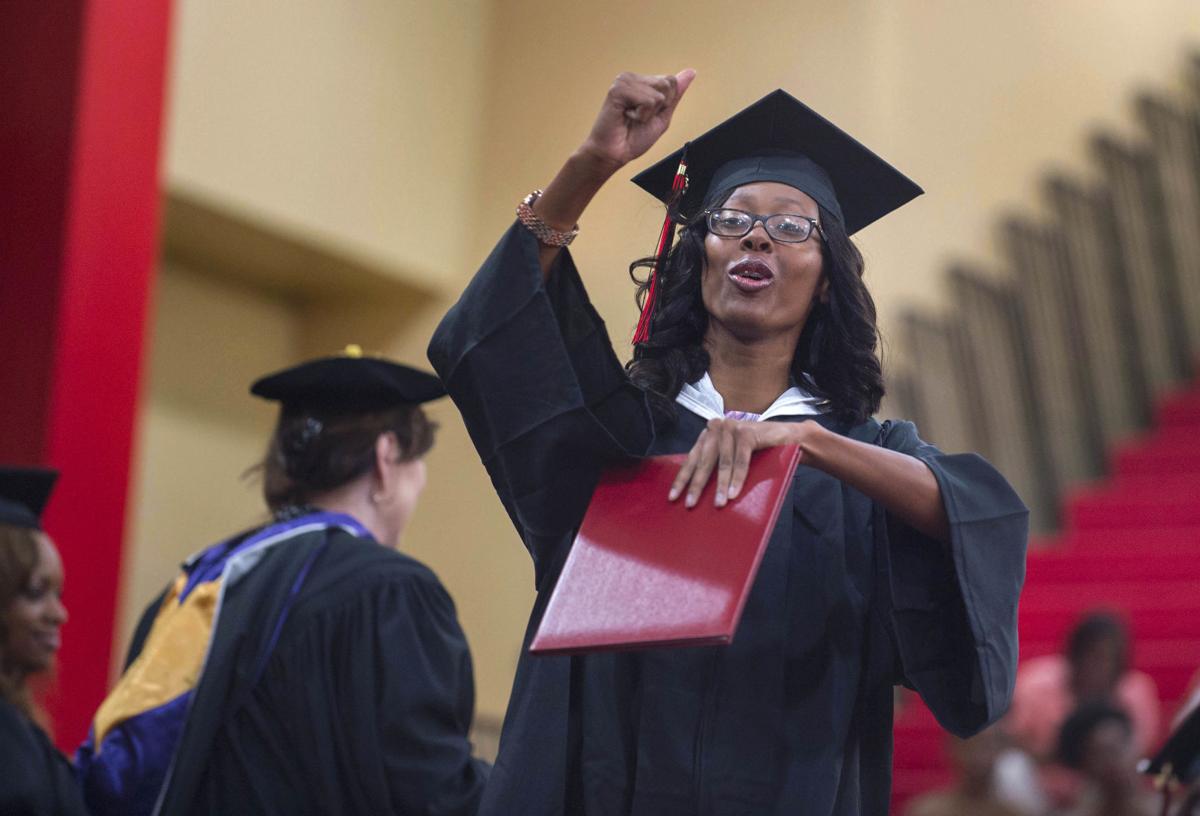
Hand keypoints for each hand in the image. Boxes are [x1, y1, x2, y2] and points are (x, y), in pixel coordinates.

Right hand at [577, 69, 695, 173]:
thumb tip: (691, 72)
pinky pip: (647, 101)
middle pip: (667, 84)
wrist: (614, 154)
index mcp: (643, 82)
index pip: (671, 81)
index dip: (666, 103)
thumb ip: (675, 95)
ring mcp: (624, 81)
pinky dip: (641, 115)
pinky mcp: (618, 89)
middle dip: (659, 107)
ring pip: (658, 94)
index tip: (647, 115)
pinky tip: (625, 116)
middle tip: (638, 117)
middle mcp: (633, 78)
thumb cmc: (634, 138)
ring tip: (631, 118)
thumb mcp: (662, 116)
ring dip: (648, 113)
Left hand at [669, 419, 814, 508]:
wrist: (788, 438)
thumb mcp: (731, 457)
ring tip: (718, 504)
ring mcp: (732, 427)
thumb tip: (695, 492)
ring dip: (721, 486)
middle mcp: (717, 428)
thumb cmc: (757, 451)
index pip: (692, 459)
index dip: (682, 478)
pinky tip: (734, 493)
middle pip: (704, 461)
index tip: (673, 497)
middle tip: (690, 504)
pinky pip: (740, 460)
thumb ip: (715, 465)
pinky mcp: (747, 432)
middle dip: (696, 484)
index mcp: (709, 434)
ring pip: (723, 462)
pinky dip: (738, 478)